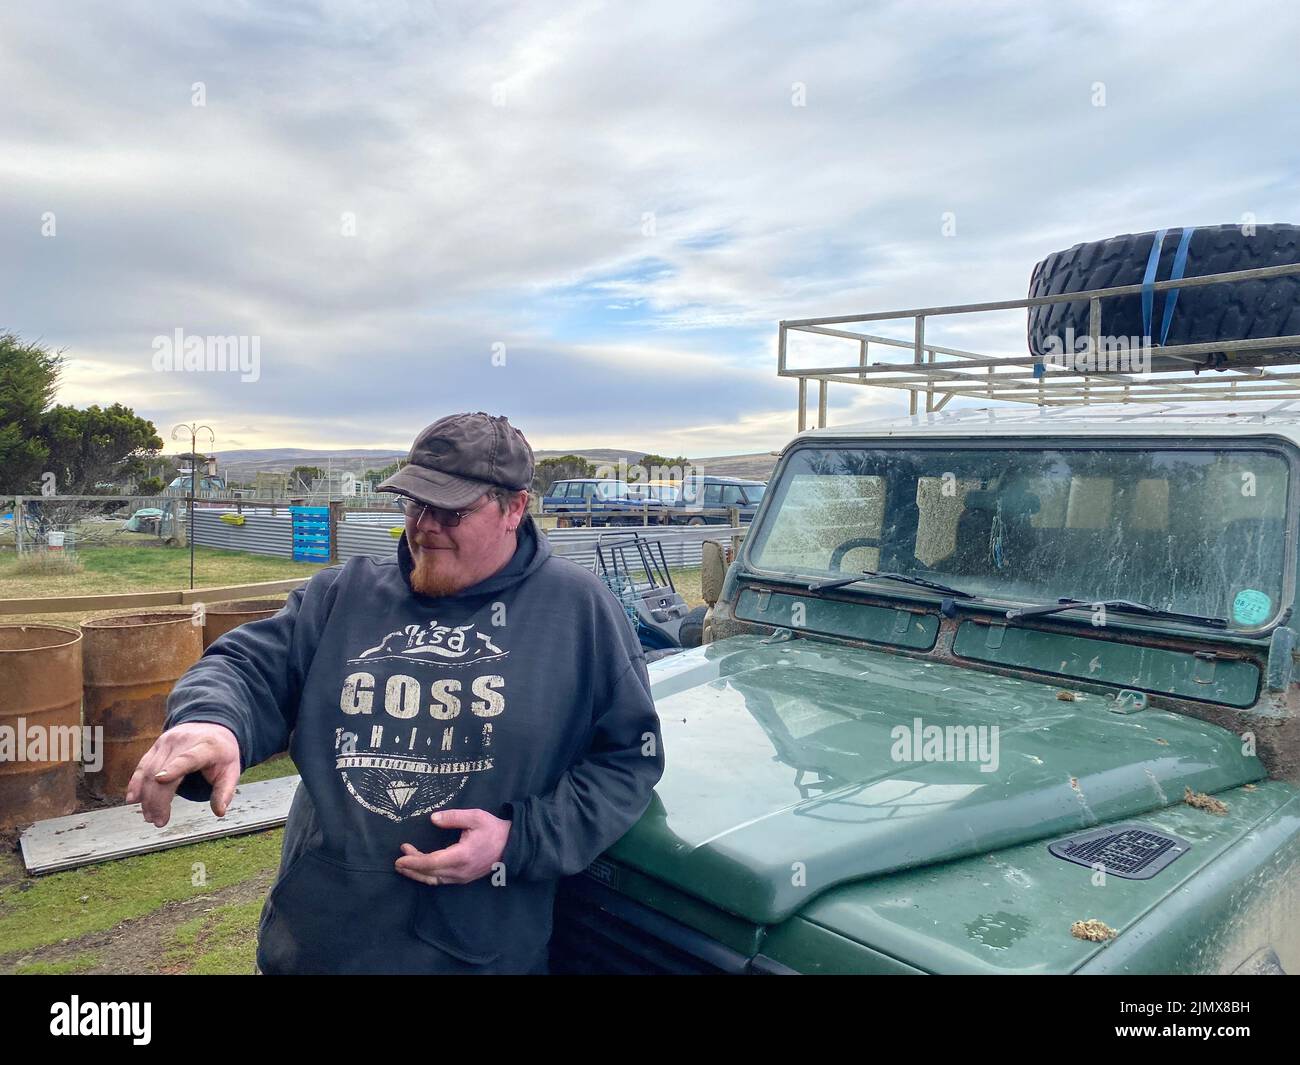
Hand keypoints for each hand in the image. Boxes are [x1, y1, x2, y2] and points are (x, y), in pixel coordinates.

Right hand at [125, 722, 240, 826]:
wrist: (213, 728)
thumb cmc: (222, 754)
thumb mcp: (232, 771)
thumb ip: (225, 792)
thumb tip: (220, 812)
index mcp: (206, 747)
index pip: (188, 758)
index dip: (174, 768)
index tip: (161, 781)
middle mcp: (183, 741)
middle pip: (163, 770)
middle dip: (157, 799)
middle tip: (158, 822)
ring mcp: (168, 741)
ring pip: (150, 769)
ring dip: (146, 796)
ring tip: (149, 817)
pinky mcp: (157, 745)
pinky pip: (143, 764)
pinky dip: (136, 782)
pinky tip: (133, 799)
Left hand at [395, 808, 510, 885]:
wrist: (511, 846)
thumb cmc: (493, 830)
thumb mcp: (475, 817)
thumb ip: (453, 817)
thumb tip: (433, 819)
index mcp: (462, 855)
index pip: (432, 862)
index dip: (414, 862)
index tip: (400, 858)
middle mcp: (460, 871)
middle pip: (429, 873)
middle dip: (412, 867)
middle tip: (398, 859)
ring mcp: (461, 877)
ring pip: (433, 880)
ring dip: (417, 873)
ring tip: (404, 865)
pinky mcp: (463, 879)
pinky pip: (440, 880)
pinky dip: (427, 876)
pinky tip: (420, 870)